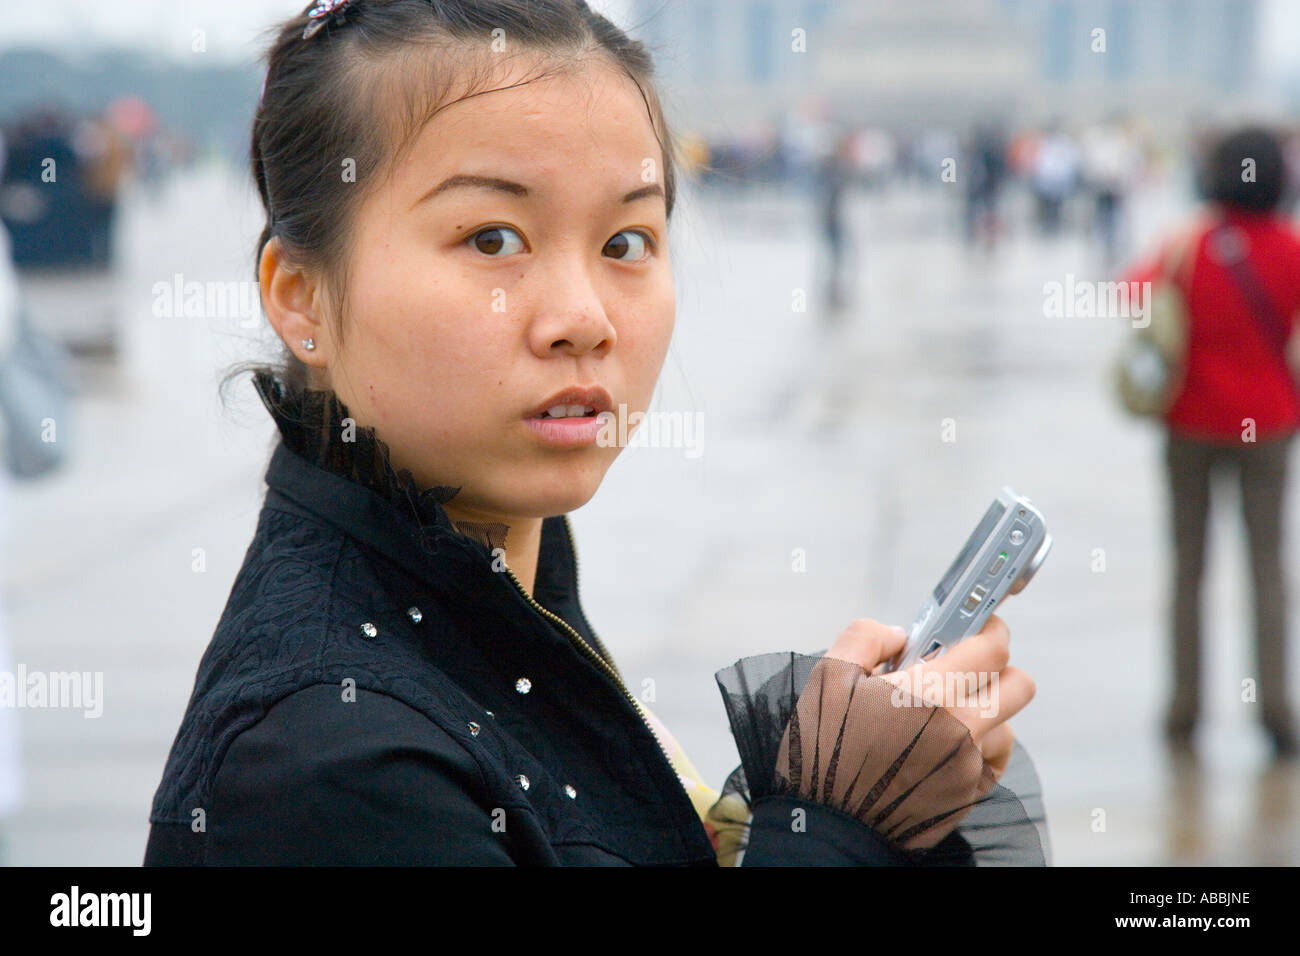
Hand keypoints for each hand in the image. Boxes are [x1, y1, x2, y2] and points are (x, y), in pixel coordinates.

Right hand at [824, 615, 1034, 781]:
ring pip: (1007, 724)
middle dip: (997, 667)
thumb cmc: (822, 750)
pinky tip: (946, 744)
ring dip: (985, 710)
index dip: (990, 629)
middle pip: (1018, 685)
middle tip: (965, 667)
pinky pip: (993, 762)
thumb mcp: (828, 676)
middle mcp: (958, 729)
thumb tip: (900, 636)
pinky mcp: (966, 795)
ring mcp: (966, 766)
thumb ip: (866, 638)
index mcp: (927, 693)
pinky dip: (979, 748)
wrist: (826, 824)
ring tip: (944, 712)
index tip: (979, 624)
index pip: (992, 648)